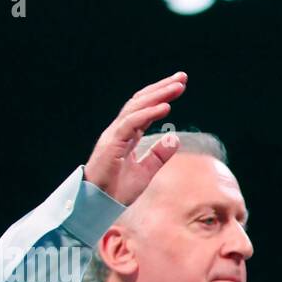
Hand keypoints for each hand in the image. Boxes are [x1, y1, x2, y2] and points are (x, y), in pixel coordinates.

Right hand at [85, 72, 187, 204]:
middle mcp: (120, 130)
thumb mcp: (145, 172)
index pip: (145, 109)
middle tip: (182, 78)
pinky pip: (131, 123)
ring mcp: (114, 134)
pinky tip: (165, 106)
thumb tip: (174, 138)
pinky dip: (148, 113)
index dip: (161, 96)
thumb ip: (159, 155)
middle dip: (162, 88)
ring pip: (137, 107)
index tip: (179, 86)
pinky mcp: (112, 143)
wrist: (99, 204)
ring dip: (158, 95)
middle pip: (142, 102)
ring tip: (177, 87)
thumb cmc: (117, 190)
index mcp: (127, 135)